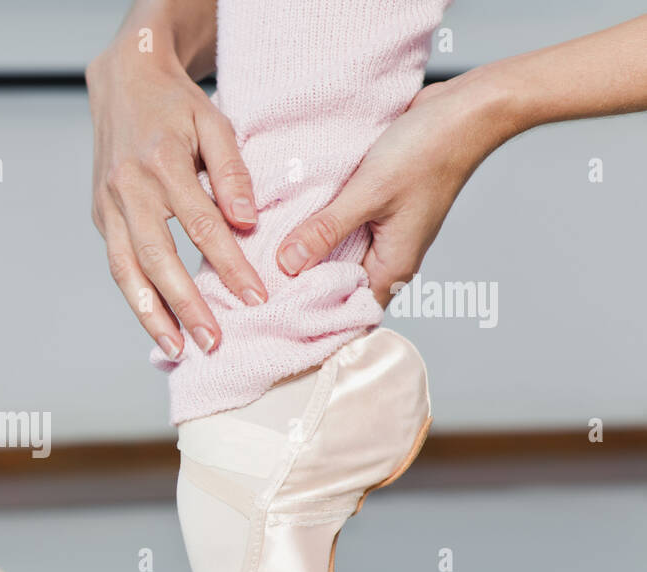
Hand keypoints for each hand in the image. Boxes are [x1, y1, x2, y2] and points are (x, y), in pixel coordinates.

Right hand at [87, 46, 267, 357]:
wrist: (123, 82)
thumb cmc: (176, 105)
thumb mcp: (215, 122)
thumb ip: (233, 172)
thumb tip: (246, 224)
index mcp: (161, 162)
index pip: (202, 225)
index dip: (230, 265)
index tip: (256, 297)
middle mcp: (128, 188)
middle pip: (157, 258)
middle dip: (186, 305)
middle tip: (213, 341)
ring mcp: (107, 205)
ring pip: (126, 271)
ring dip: (150, 315)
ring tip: (176, 348)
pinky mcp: (100, 217)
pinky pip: (118, 264)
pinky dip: (137, 297)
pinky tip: (158, 322)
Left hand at [275, 71, 514, 305]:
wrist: (463, 109)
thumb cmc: (429, 150)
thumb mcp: (370, 191)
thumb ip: (328, 229)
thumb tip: (288, 263)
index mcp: (393, 266)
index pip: (346, 310)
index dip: (312, 312)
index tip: (273, 308)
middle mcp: (389, 257)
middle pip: (336, 285)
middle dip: (301, 283)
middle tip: (259, 281)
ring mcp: (382, 234)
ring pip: (335, 255)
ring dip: (307, 252)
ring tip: (264, 252)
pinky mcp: (375, 210)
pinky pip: (340, 228)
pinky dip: (318, 227)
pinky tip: (288, 220)